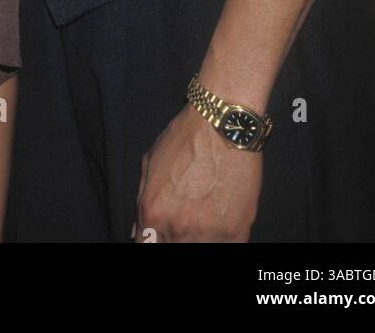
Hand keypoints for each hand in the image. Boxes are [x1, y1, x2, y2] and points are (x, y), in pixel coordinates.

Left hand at [132, 104, 261, 242]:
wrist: (223, 124)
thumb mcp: (151, 163)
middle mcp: (178, 228)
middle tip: (187, 217)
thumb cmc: (186, 138)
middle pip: (172, 249)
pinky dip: (223, 238)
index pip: (145, 246)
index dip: (154, 240)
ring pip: (200, 249)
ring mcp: (208, 233)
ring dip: (201, 238)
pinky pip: (228, 248)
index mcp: (152, 213)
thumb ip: (142, 201)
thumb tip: (138, 231)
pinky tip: (222, 221)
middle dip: (176, 238)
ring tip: (205, 216)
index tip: (162, 235)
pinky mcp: (235, 231)